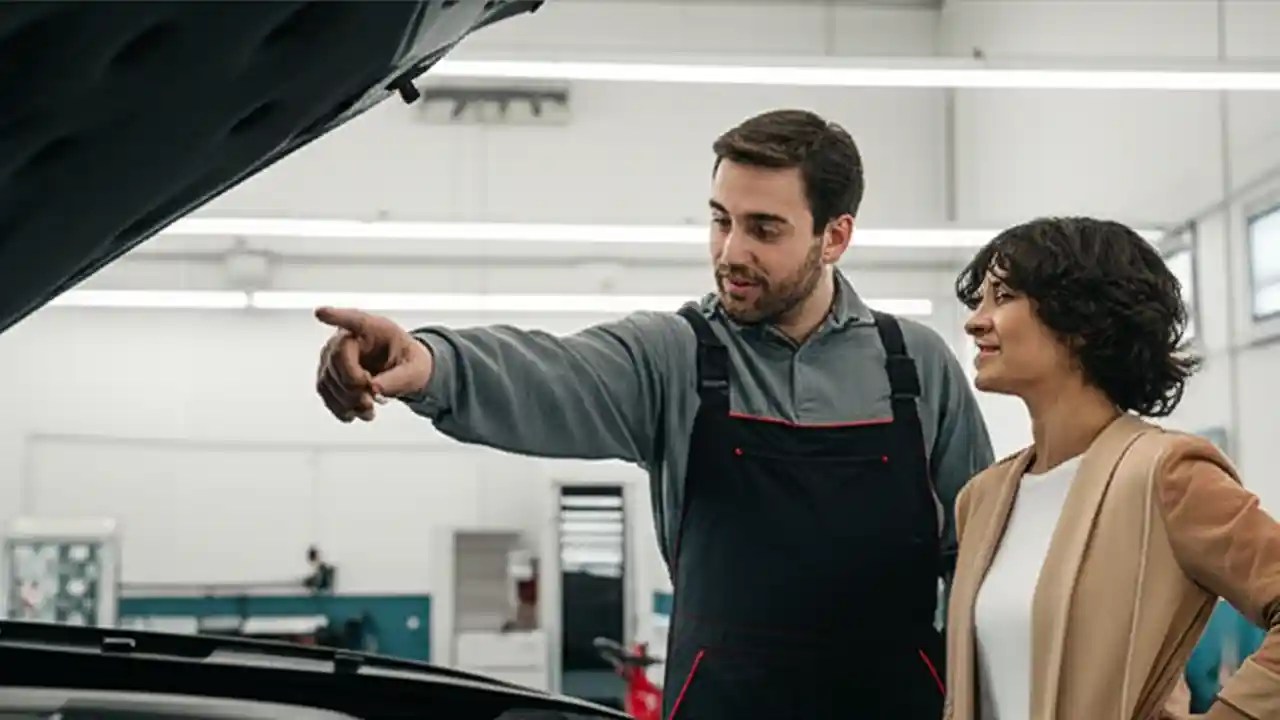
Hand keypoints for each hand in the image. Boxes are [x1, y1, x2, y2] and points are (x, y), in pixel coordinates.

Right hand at [314, 307, 433, 421]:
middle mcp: (347, 338)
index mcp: (373, 328)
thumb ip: (398, 379)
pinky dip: (340, 408)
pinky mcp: (328, 374)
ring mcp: (333, 355)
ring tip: (369, 410)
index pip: (352, 319)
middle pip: (337, 360)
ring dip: (348, 401)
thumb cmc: (408, 361)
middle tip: (373, 399)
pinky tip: (356, 413)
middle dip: (354, 386)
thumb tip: (375, 389)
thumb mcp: (415, 369)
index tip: (321, 313)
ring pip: (328, 380)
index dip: (336, 317)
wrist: (401, 370)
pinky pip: (325, 393)